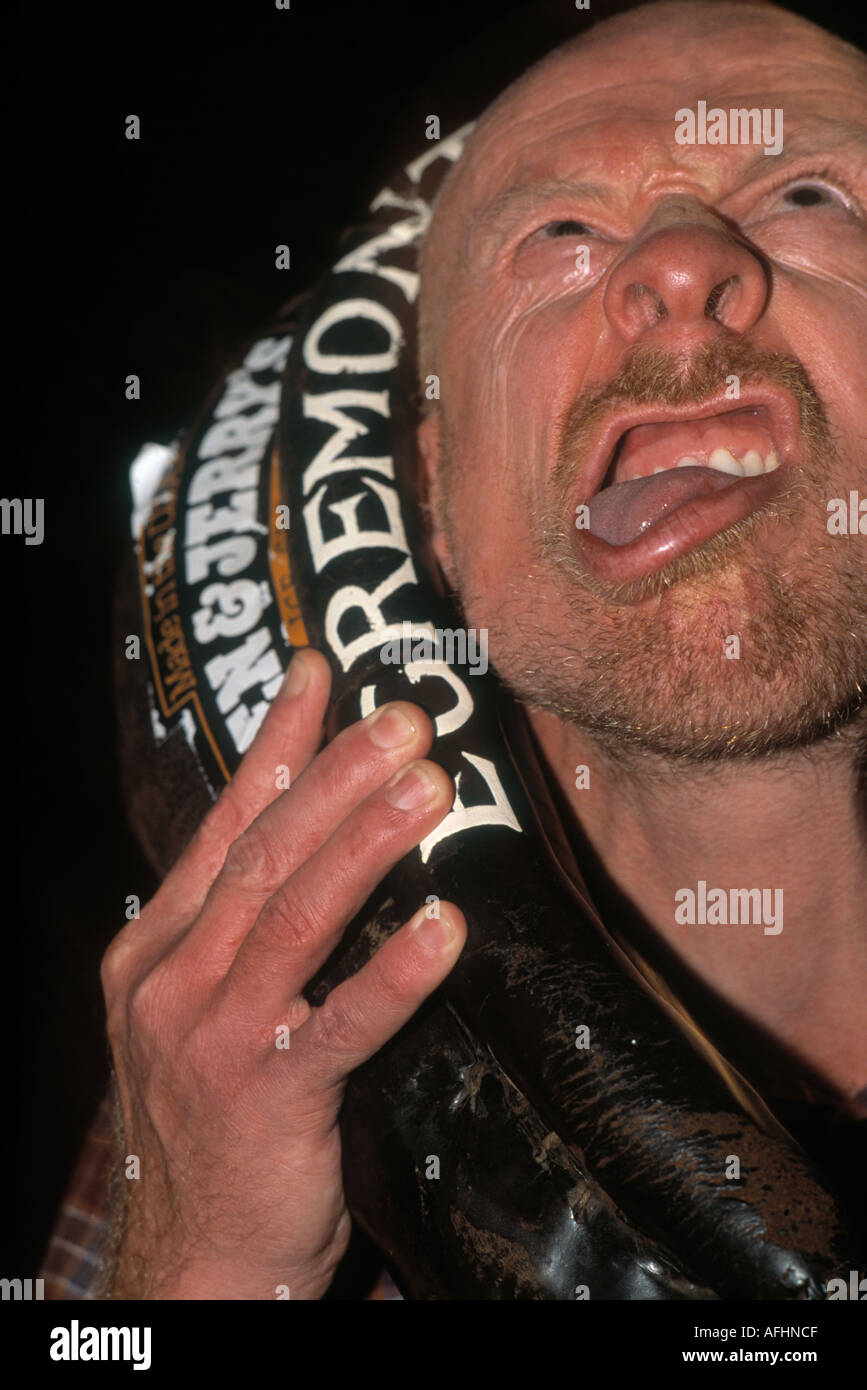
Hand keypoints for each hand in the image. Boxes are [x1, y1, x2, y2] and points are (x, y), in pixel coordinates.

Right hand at [101, 647, 464, 1298]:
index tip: (320, 673)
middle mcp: (176, 978)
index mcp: (159, 948)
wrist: (187, 1259)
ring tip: (429, 784)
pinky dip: (395, 973)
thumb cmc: (210, 1126)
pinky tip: (445, 927)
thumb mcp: (203, 1012)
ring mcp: (214, 1037)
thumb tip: (317, 844)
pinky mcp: (267, 1098)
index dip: (276, 745)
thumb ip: (242, 935)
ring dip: (367, 843)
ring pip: (296, 917)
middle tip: (405, 717)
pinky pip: (341, 1024)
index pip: (226, 825)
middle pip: (266, 854)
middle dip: (337, 775)